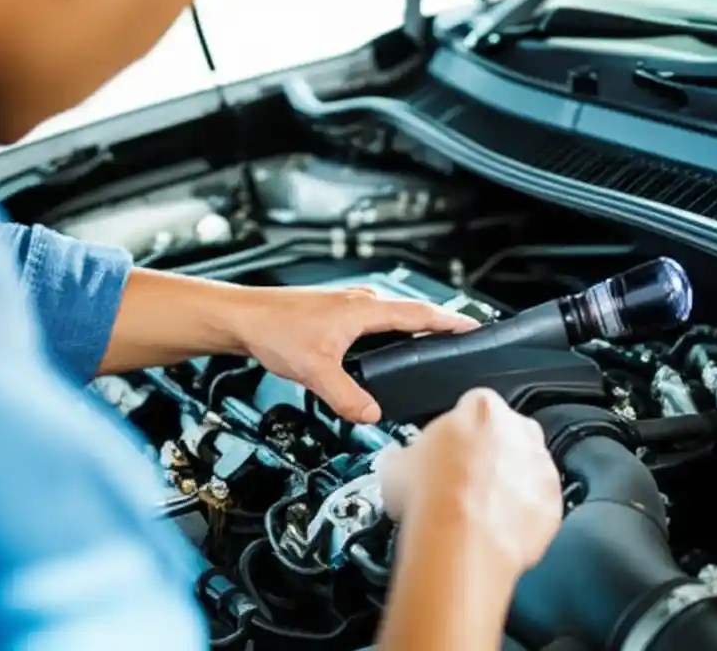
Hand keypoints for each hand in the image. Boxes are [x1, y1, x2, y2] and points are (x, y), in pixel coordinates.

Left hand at [232, 285, 477, 422]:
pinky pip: (375, 320)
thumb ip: (347, 398)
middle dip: (437, 324)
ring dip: (412, 326)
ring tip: (430, 343)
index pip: (419, 313)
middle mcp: (360, 301)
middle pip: (411, 311)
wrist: (242, 318)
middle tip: (459, 338)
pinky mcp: (336, 312)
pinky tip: (384, 347)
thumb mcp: (315, 372)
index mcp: (364, 309)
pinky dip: (389, 330)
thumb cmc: (274, 331)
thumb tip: (371, 415)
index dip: (450, 322)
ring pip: (392, 315)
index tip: (474, 328)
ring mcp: (348, 304)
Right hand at [376, 389, 562, 574]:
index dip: (457, 432)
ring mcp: (541, 467)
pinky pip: (538, 505)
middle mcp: (520, 431)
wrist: (458, 541)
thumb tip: (400, 460)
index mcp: (482, 409)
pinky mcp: (553, 503)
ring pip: (526, 470)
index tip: (446, 452)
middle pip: (506, 435)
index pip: (473, 408)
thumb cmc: (429, 496)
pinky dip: (523, 516)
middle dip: (489, 455)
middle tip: (462, 483)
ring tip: (478, 514)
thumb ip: (407, 452)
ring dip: (509, 486)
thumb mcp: (394, 464)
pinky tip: (497, 531)